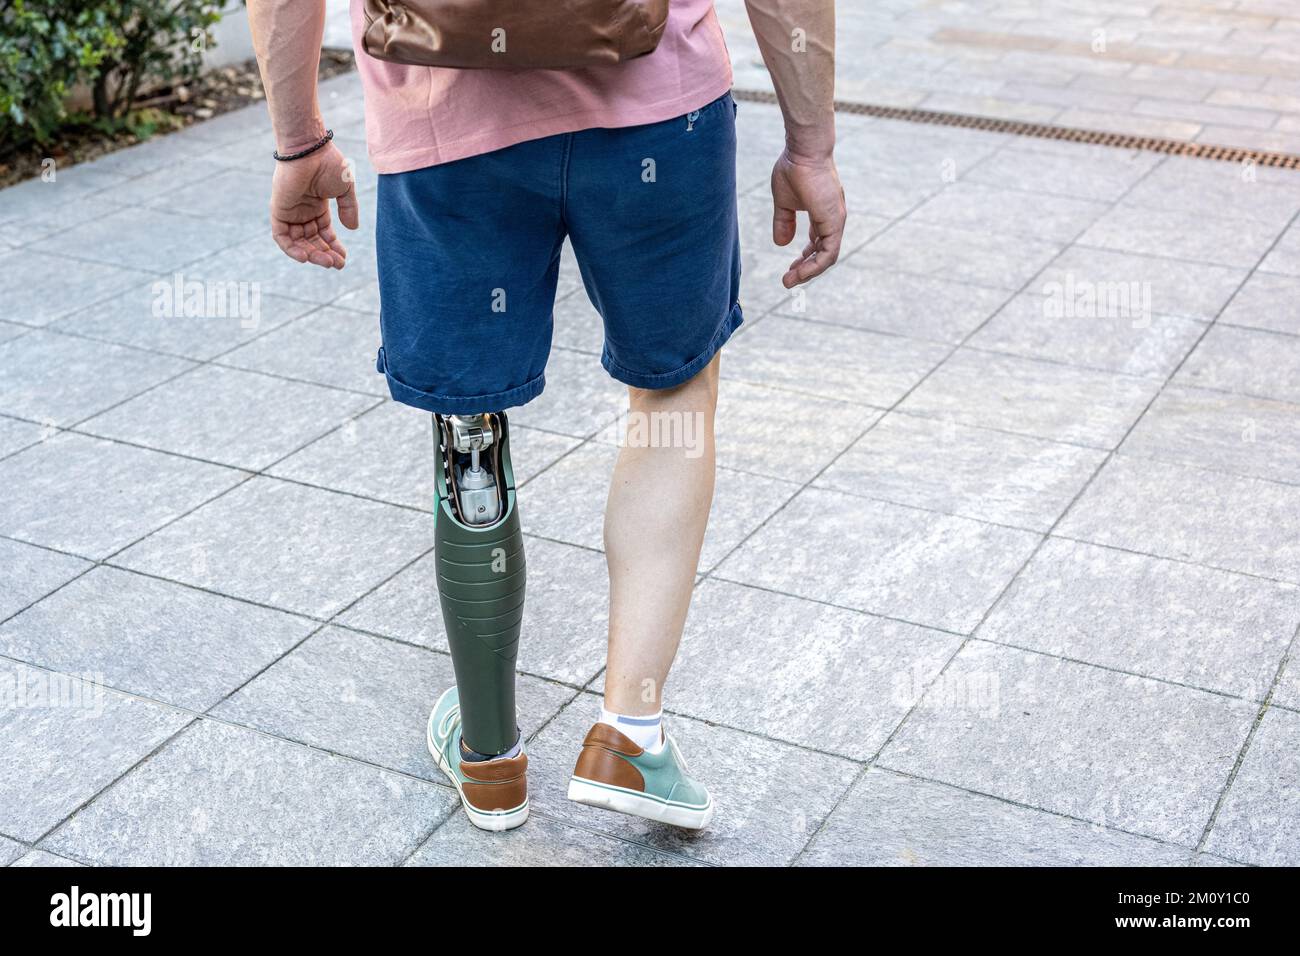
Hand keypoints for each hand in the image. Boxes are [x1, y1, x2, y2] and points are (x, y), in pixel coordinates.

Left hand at [269, 142, 359, 268]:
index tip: (343, 258)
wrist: (310, 149)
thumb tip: (352, 230)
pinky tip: (305, 257)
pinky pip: (281, 236)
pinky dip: (291, 249)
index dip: (333, 246)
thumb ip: (349, 209)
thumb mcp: (345, 189)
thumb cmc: (328, 163)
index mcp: (317, 206)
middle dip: (324, 254)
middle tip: (336, 264)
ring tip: (326, 261)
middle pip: (312, 241)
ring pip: (298, 242)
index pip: (324, 233)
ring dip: (311, 254)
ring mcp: (290, 211)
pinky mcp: (278, 210)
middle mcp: (303, 211)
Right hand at [770, 149, 845, 287]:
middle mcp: (832, 220)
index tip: (789, 268)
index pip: (817, 243)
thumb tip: (780, 244)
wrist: (803, 152)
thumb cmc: (794, 169)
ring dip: (808, 272)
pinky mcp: (834, 223)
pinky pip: (828, 253)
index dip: (804, 258)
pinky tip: (800, 273)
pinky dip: (815, 266)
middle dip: (805, 269)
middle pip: (823, 253)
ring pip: (827, 257)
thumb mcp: (783, 202)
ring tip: (790, 281)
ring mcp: (835, 221)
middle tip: (788, 281)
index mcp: (822, 214)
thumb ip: (783, 223)